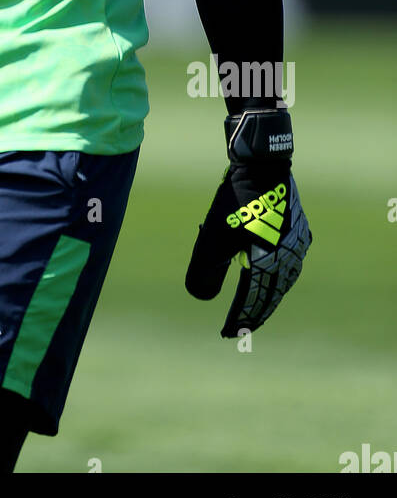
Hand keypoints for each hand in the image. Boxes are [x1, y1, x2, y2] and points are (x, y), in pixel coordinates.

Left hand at [185, 108, 311, 336]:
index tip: (229, 333)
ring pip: (282, 277)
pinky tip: (266, 273)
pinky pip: (287, 260)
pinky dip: (275, 272)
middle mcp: (291, 257)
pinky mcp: (298, 229)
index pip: (256, 300)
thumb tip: (200, 297)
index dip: (241, 318)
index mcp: (273, 263)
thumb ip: (206, 269)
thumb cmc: (236, 200)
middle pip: (272, 293)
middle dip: (256, 310)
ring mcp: (298, 242)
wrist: (262, 163)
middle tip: (241, 326)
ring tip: (253, 306)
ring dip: (267, 293)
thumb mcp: (214, 235)